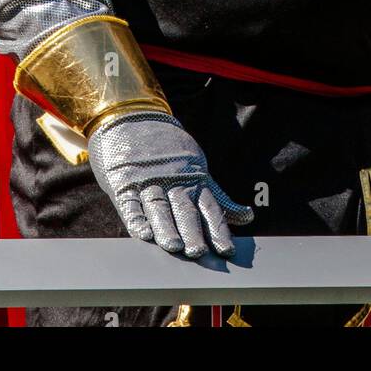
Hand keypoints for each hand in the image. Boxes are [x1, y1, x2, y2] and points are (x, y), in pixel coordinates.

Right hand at [86, 110, 254, 258]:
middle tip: (198, 252)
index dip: (217, 229)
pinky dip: (136, 218)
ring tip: (173, 246)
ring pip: (158, 207)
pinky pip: (130, 204)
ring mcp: (147, 180)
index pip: (209, 207)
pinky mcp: (123, 182)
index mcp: (192, 178)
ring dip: (165, 227)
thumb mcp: (196, 166)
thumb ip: (217, 195)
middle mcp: (172, 180)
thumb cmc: (169, 150)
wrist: (133, 117)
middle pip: (183, 209)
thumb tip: (246, 217)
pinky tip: (143, 233)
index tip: (226, 250)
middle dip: (191, 231)